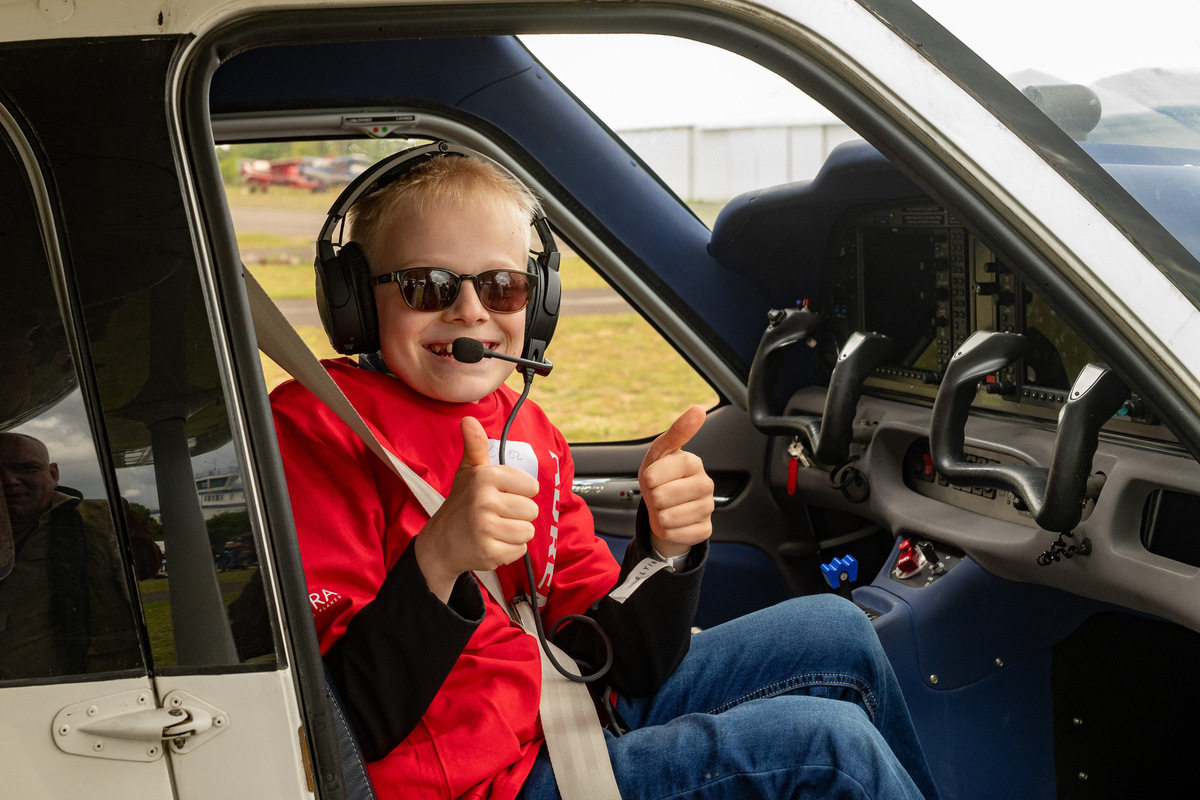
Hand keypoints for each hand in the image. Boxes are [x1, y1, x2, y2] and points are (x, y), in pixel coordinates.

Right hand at [414, 416, 538, 602]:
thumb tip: (468, 419)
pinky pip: (519, 551)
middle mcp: (484, 500)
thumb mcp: (469, 471)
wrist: (440, 543)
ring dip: (514, 534)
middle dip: (517, 515)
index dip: (520, 492)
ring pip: (528, 531)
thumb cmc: (461, 503)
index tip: (501, 495)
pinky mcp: (488, 552)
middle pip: (532, 510)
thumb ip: (475, 445)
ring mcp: (485, 527)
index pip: (531, 486)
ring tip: (494, 529)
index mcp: (485, 477)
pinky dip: (508, 551)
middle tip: (495, 515)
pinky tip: (491, 543)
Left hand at [638, 406, 714, 557]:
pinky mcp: (705, 529)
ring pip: (669, 518)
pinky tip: (674, 522)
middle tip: (660, 494)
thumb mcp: (659, 453)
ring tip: (666, 508)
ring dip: (659, 516)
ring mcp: (708, 508)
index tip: (652, 477)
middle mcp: (705, 484)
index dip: (647, 479)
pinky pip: (677, 534)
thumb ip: (677, 432)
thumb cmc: (660, 477)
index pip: (654, 475)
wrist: (664, 508)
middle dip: (653, 499)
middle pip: (661, 497)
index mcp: (693, 462)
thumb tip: (698, 409)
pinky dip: (669, 531)